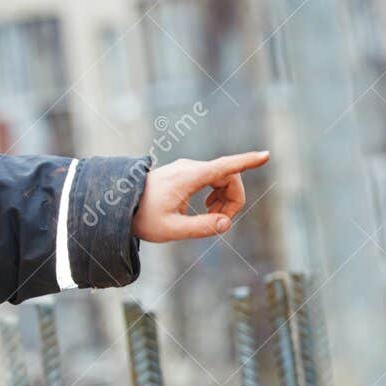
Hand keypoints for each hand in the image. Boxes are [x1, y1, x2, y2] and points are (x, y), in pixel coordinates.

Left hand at [132, 150, 269, 242]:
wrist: (119, 206)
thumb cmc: (142, 218)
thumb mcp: (171, 229)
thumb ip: (200, 227)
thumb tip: (226, 224)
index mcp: (189, 177)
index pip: (224, 166)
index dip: (246, 162)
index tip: (265, 155)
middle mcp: (190, 168)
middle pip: (228, 177)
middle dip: (233, 200)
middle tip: (219, 223)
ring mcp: (188, 169)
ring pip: (222, 179)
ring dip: (225, 199)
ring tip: (211, 219)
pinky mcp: (185, 173)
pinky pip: (212, 180)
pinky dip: (216, 195)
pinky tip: (208, 209)